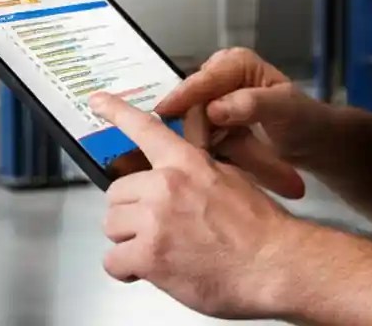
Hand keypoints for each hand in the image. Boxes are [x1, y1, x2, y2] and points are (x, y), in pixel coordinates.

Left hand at [91, 92, 299, 318]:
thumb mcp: (231, 180)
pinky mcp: (149, 254)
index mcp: (187, 163)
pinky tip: (151, 271)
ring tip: (160, 251)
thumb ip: (196, 170)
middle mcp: (165, 185)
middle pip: (116, 193)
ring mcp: (155, 219)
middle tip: (156, 228)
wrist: (273, 264)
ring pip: (112, 226)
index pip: (145, 129)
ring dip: (129, 241)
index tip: (98, 100)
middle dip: (131, 213)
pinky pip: (113, 261)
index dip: (117, 111)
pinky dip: (128, 270)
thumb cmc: (260, 229)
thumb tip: (177, 170)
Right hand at [157, 48, 327, 198]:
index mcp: (236, 63)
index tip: (165, 115)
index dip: (183, 98)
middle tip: (207, 156)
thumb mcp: (285, 110)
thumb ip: (251, 105)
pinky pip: (201, 140)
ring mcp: (215, 102)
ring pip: (192, 126)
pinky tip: (218, 165)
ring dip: (204, 147)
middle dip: (196, 132)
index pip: (202, 80)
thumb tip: (214, 108)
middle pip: (191, 105)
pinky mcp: (214, 126)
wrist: (316, 145)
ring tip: (220, 162)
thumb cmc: (306, 121)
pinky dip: (210, 154)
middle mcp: (220, 78)